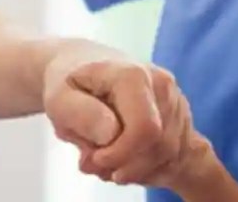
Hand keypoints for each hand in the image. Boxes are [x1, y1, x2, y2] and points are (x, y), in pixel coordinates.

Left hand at [45, 59, 217, 192]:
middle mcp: (161, 84)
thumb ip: (81, 115)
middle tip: (93, 162)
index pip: (145, 130)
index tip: (93, 157)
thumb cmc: (68, 86)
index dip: (121, 155)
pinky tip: (121, 156)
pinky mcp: (179, 116)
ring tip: (104, 157)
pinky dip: (145, 166)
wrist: (79, 67)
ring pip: (167, 155)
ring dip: (134, 168)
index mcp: (133, 75)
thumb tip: (111, 133)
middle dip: (126, 166)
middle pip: (159, 147)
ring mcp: (174, 100)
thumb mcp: (58, 99)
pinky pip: (172, 155)